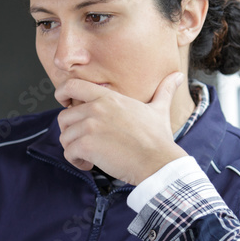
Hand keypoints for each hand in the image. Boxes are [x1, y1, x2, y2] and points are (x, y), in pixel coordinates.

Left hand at [55, 72, 188, 184]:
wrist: (158, 161)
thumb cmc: (158, 138)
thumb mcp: (159, 109)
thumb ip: (164, 90)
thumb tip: (178, 75)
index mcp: (109, 97)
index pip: (73, 85)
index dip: (62, 93)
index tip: (64, 103)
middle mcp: (96, 108)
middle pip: (64, 117)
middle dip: (70, 132)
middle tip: (84, 142)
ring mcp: (90, 127)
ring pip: (65, 137)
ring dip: (74, 149)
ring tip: (90, 156)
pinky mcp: (87, 146)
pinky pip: (68, 153)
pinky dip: (76, 161)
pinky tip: (90, 164)